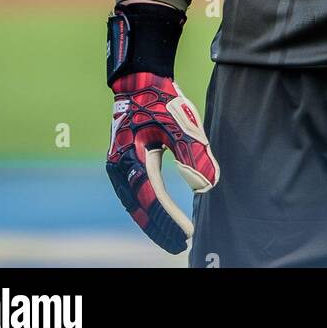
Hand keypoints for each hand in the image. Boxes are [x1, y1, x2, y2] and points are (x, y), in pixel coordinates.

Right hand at [106, 71, 219, 253]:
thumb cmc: (161, 101)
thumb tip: (208, 186)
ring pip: (135, 204)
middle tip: (180, 246)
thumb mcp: (181, 124)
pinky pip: (133, 195)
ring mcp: (118, 167)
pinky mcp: (122, 164)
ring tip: (171, 239)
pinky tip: (158, 218)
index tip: (188, 234)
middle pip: (140, 208)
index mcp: (133, 158)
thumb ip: (194, 155)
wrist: (139, 81)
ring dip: (152, 223)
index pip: (153, 198)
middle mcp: (120, 167)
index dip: (170, 219)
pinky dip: (146, 210)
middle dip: (160, 229)